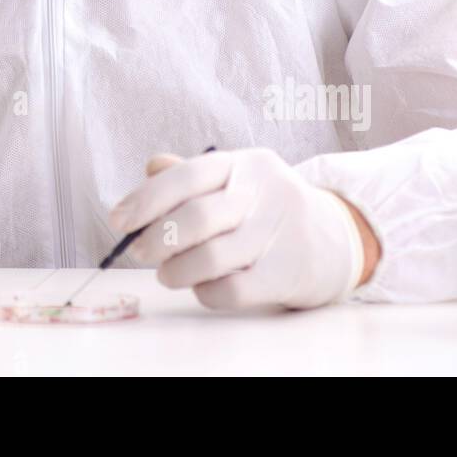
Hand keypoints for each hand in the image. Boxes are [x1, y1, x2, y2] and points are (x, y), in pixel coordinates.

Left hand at [109, 147, 368, 310]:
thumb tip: (150, 169)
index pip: (189, 174)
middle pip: (198, 217)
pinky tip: (201, 286)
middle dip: (157, 239)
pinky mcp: (287, 274)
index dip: (147, 198)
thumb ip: (193, 174)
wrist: (338, 239)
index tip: (118, 219)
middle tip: (138, 251)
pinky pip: (232, 290)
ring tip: (167, 274)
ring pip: (211, 257)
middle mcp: (265, 193)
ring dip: (176, 271)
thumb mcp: (238, 180)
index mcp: (246, 164)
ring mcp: (279, 233)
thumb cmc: (267, 208)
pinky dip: (205, 292)